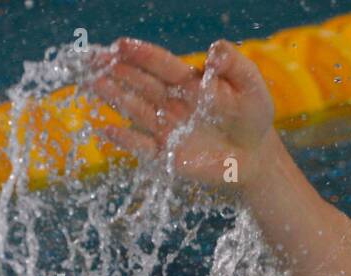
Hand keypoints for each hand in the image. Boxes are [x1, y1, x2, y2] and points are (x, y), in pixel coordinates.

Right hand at [87, 38, 277, 189]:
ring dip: (115, 97)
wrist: (256, 155)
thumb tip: (215, 51)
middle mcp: (170, 100)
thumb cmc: (252, 115)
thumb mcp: (251, 86)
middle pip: (140, 83)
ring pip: (135, 109)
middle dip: (118, 70)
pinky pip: (141, 146)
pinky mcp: (166, 153)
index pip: (160, 64)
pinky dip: (124, 139)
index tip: (121, 45)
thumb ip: (235, 66)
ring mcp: (166, 126)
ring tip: (95, 84)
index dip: (141, 54)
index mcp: (187, 81)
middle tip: (95, 59)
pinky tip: (105, 129)